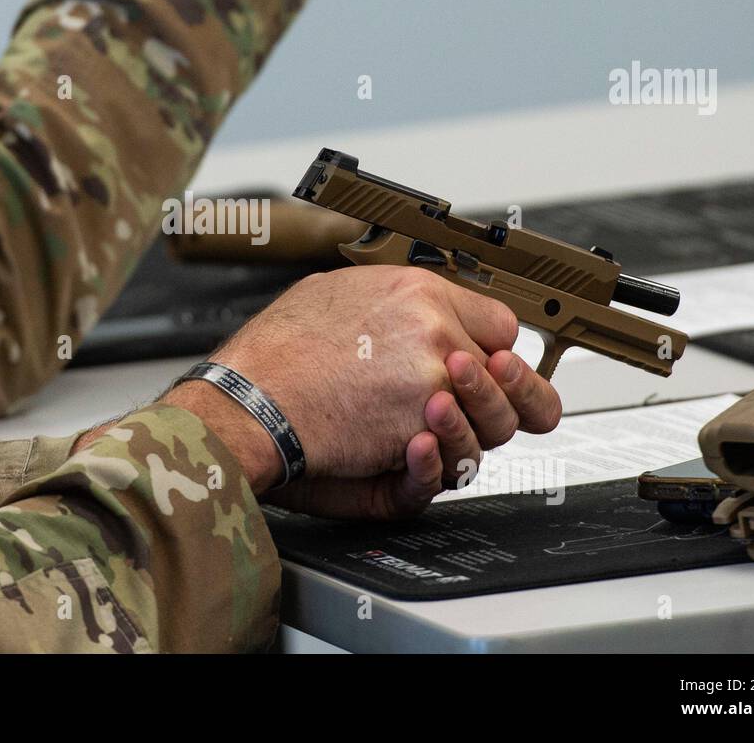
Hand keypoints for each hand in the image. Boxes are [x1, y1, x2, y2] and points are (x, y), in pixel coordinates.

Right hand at [161, 266, 562, 518]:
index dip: (491, 354)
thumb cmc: (274, 356)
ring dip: (465, 434)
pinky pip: (455, 453)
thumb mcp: (331, 294)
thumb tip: (412, 310)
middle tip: (460, 411)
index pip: (499, 324)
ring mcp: (433, 374)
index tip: (483, 371)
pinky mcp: (422, 421)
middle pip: (504, 373)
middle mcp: (433, 326)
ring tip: (425, 433)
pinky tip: (411, 450)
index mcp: (416, 290)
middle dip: (487, 399)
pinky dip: (436, 462)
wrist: (248, 401)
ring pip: (491, 419)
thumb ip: (389, 302)